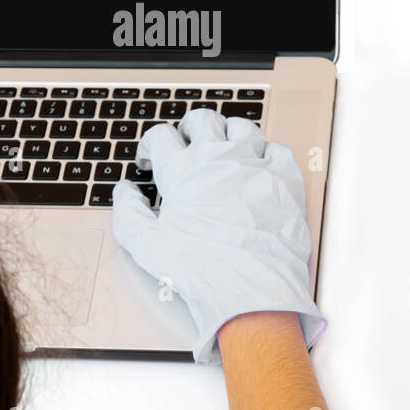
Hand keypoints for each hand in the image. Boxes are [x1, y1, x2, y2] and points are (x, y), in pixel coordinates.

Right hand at [111, 108, 325, 364]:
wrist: (252, 290)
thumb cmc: (202, 270)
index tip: (151, 157)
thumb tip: (124, 192)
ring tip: (224, 145)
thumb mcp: (146, 245)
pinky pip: (276, 149)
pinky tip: (260, 164)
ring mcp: (254, 164)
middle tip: (187, 140)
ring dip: (228, 131)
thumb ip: (128, 212)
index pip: (161, 136)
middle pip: (202, 119)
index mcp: (182, 170)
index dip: (150, 144)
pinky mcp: (284, 179)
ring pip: (241, 127)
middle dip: (189, 126)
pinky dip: (266, 152)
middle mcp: (218, 158)